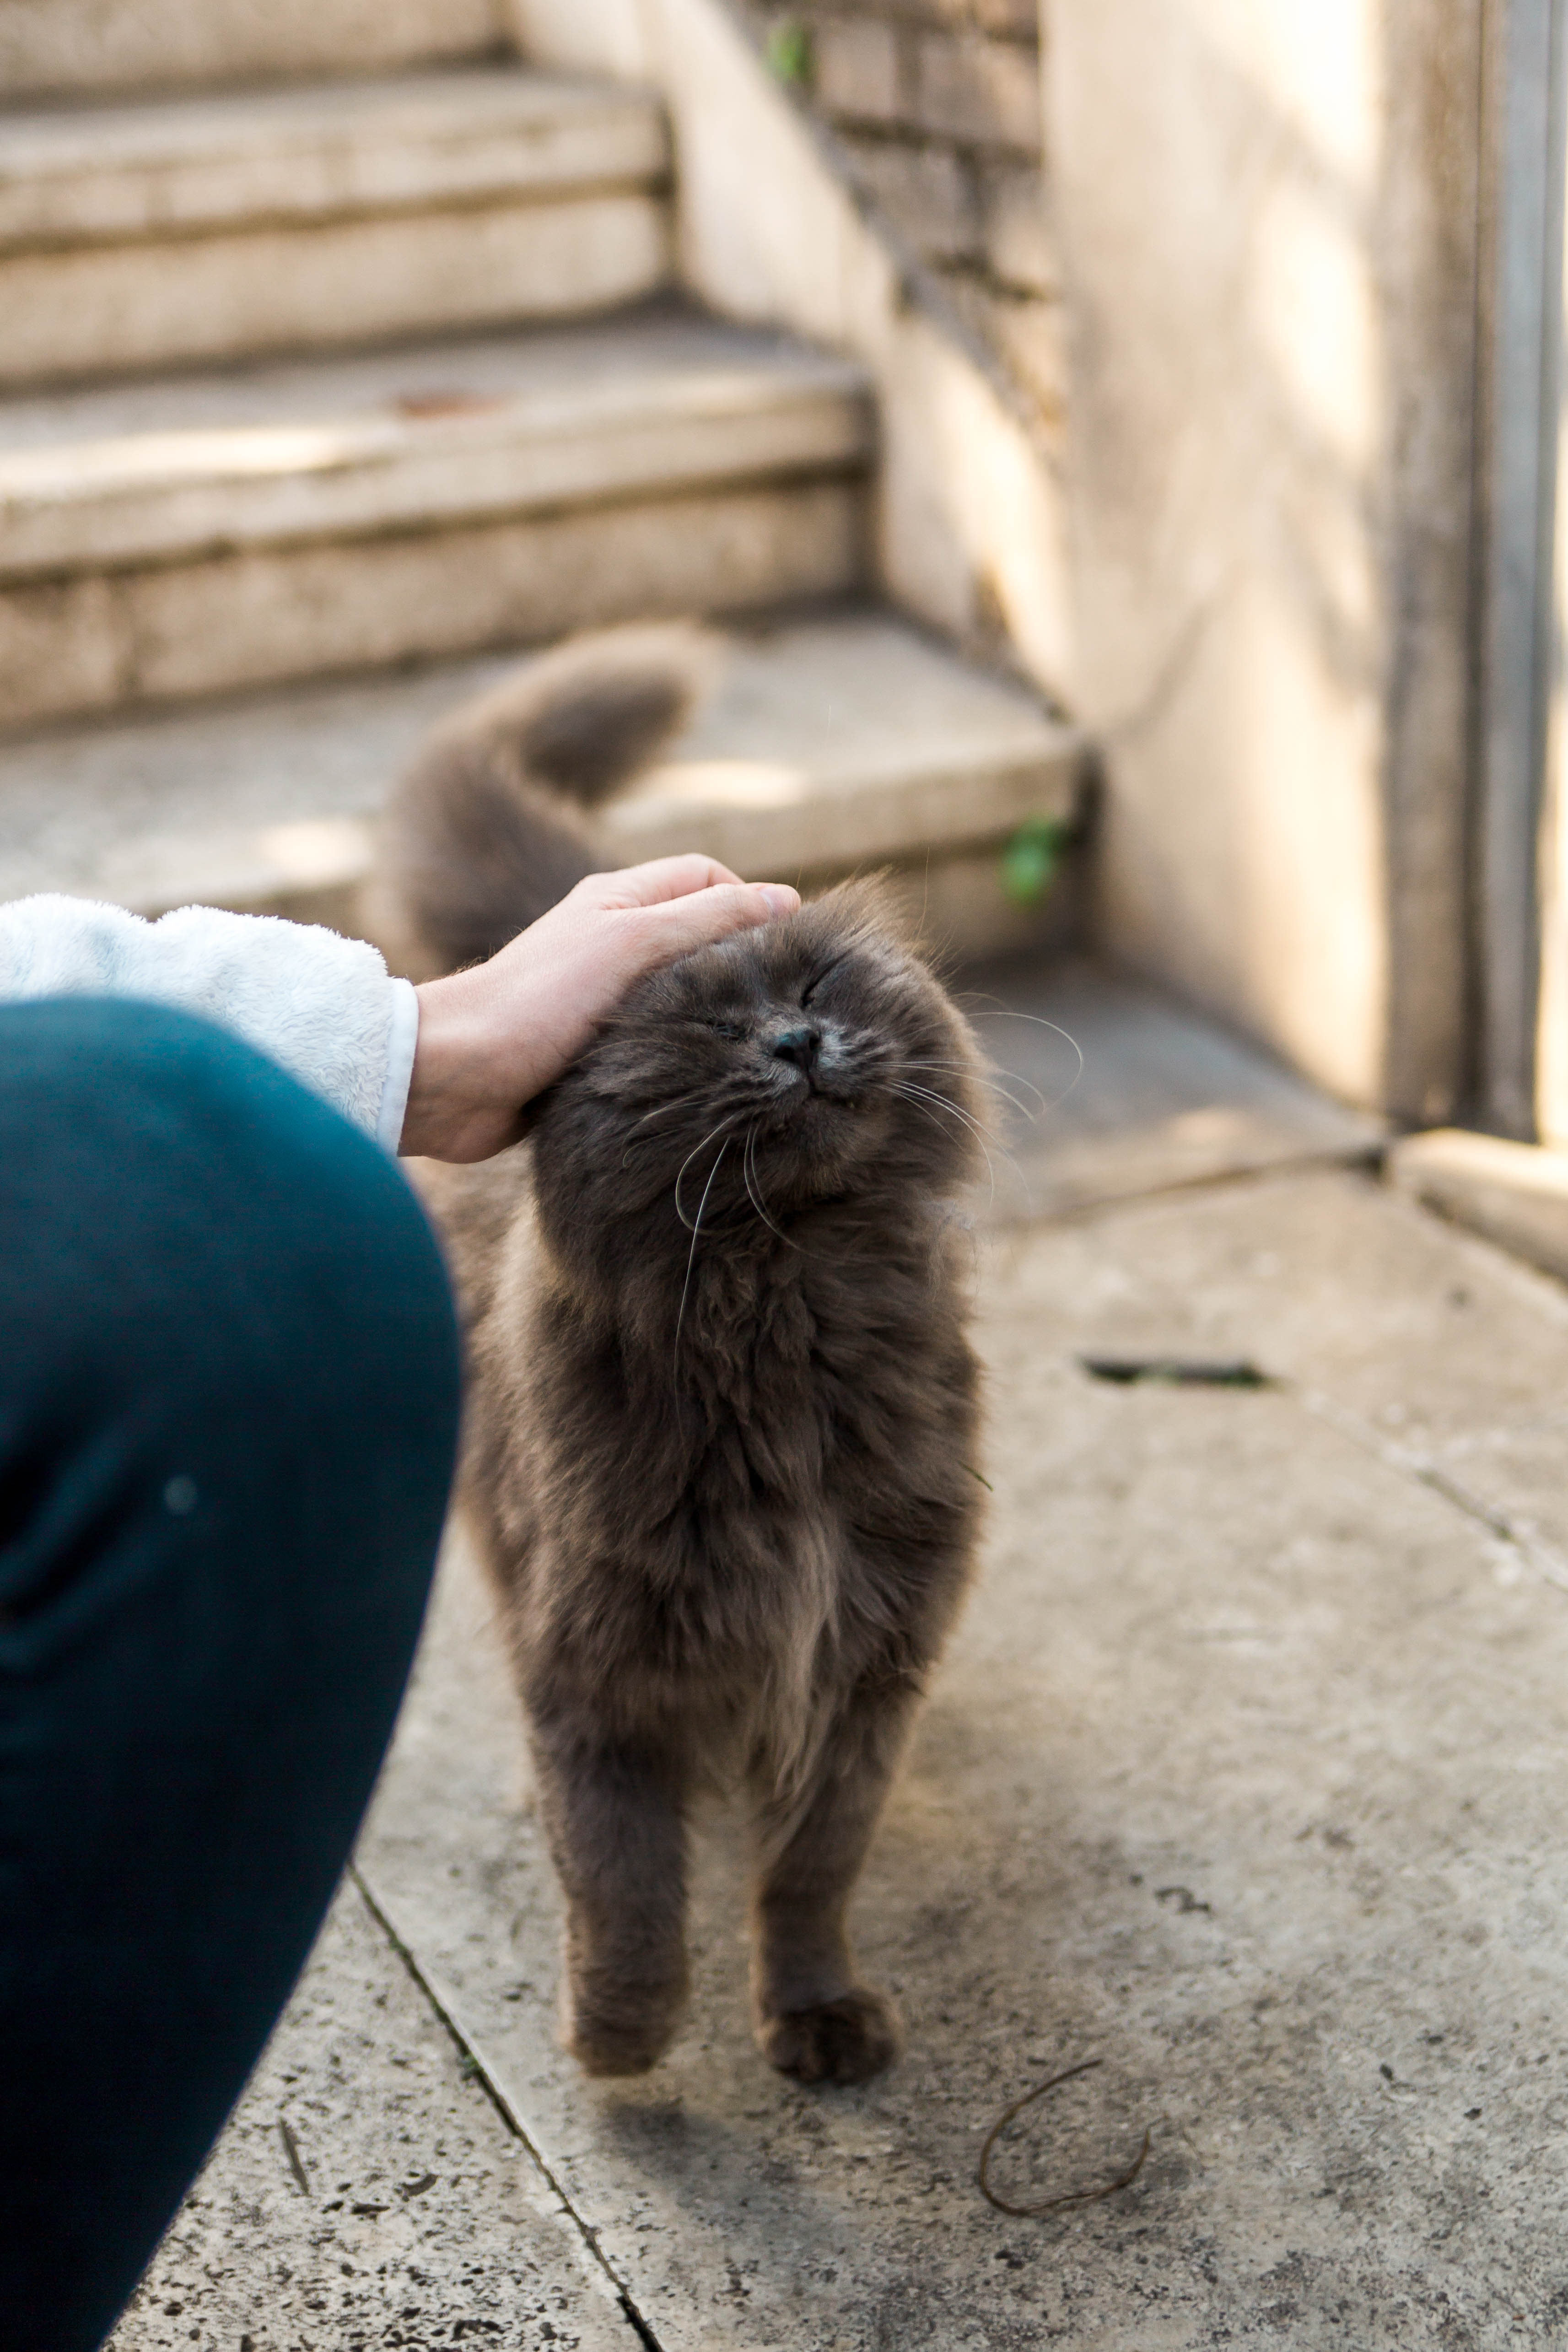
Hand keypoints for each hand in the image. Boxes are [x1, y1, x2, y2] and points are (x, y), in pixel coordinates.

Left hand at [399, 856, 799, 1161]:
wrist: (455, 1075)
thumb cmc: (538, 1001)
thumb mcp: (634, 944)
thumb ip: (709, 921)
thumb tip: (784, 900)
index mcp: (618, 901)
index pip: (706, 878)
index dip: (750, 903)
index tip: (786, 948)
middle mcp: (609, 942)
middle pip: (697, 938)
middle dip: (737, 963)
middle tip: (775, 1003)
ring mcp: (598, 997)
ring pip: (677, 994)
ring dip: (708, 1015)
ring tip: (745, 1044)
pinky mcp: (588, 1050)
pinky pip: (650, 1041)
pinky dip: (676, 1054)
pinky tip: (698, 1076)